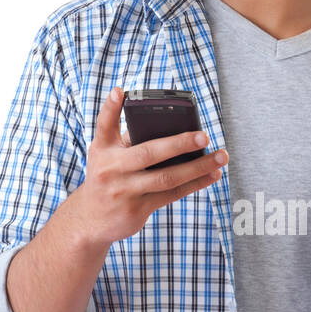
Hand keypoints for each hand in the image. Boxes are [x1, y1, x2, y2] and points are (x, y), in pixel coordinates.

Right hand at [70, 87, 228, 249]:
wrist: (90, 220)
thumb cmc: (105, 177)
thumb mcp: (104, 154)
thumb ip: (126, 136)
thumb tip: (168, 124)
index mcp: (102, 150)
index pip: (104, 124)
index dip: (111, 107)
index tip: (120, 92)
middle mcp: (111, 169)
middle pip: (148, 153)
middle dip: (179, 144)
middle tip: (204, 135)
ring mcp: (125, 191)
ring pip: (167, 178)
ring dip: (197, 168)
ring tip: (220, 157)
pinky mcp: (138, 209)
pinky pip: (172, 194)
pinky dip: (194, 183)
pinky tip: (212, 175)